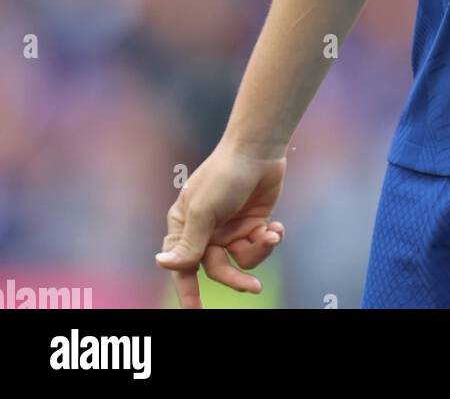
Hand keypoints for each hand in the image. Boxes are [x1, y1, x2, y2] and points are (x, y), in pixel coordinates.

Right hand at [155, 143, 286, 308]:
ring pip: (242, 261)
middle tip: (254, 288)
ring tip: (271, 234)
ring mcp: (230, 229)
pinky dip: (270, 239)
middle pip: (217, 270)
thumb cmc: (224, 176)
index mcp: (184, 227)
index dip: (187, 291)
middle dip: (236, 278)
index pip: (182, 267)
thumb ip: (189, 243)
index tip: (195, 311)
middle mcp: (206, 232)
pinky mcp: (253, 224)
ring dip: (259, 250)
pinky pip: (259, 247)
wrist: (258, 150)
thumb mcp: (203, 211)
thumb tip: (162, 265)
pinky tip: (276, 227)